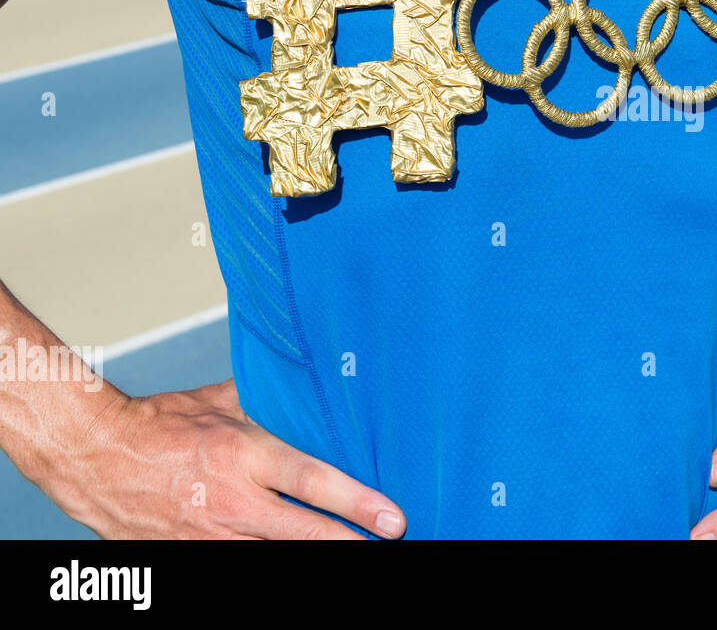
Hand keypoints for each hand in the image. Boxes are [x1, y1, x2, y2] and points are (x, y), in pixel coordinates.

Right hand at [33, 379, 404, 538]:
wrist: (92, 456)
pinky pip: (238, 560)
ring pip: (274, 554)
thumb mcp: (220, 400)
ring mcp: (208, 538)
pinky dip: (264, 552)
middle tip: (387, 540)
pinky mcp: (187, 557)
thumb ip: (270, 401)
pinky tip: (286, 545)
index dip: (358, 504)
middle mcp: (230, 503)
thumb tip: (310, 387)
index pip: (314, 483)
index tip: (392, 518)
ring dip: (309, 548)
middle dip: (349, 542)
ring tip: (344, 542)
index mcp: (242, 457)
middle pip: (304, 534)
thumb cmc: (159, 423)